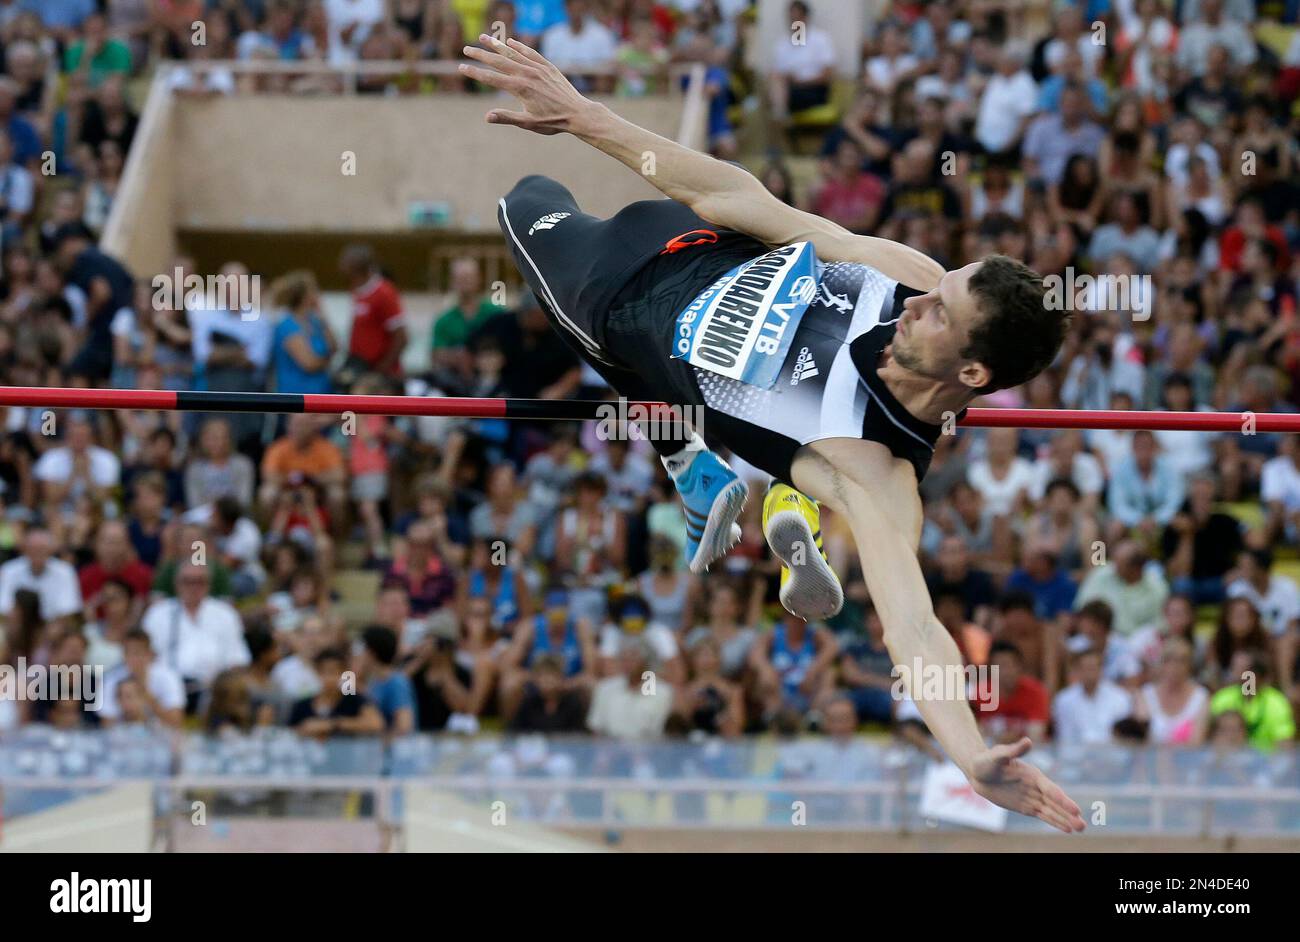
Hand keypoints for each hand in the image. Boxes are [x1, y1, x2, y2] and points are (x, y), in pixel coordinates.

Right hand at [460, 35, 593, 135]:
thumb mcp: (528, 123)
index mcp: (519, 89)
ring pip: (513, 53)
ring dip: (497, 45)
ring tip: (483, 37)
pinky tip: (510, 42)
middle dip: (481, 54)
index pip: (491, 78)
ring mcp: (537, 68)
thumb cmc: (553, 122)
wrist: (578, 113)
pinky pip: (530, 53)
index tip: (461, 67)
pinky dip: (519, 46)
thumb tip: (487, 116)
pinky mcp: (547, 67)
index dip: (475, 73)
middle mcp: (527, 74)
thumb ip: (507, 117)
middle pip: (499, 61)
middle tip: (466, 49)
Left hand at [968, 737, 1085, 833]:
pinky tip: (1066, 829)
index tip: (1076, 810)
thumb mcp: (999, 755)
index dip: (1063, 801)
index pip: (1051, 790)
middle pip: (1055, 802)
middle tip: (1083, 825)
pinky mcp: (1025, 806)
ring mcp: (1032, 797)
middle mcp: (1036, 787)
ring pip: (1052, 811)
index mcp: (1033, 775)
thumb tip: (1028, 741)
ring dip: (1065, 820)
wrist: (977, 771)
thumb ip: (1014, 750)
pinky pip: (1042, 815)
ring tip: (1081, 828)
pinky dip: (1054, 822)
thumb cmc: (987, 760)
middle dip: (1069, 813)